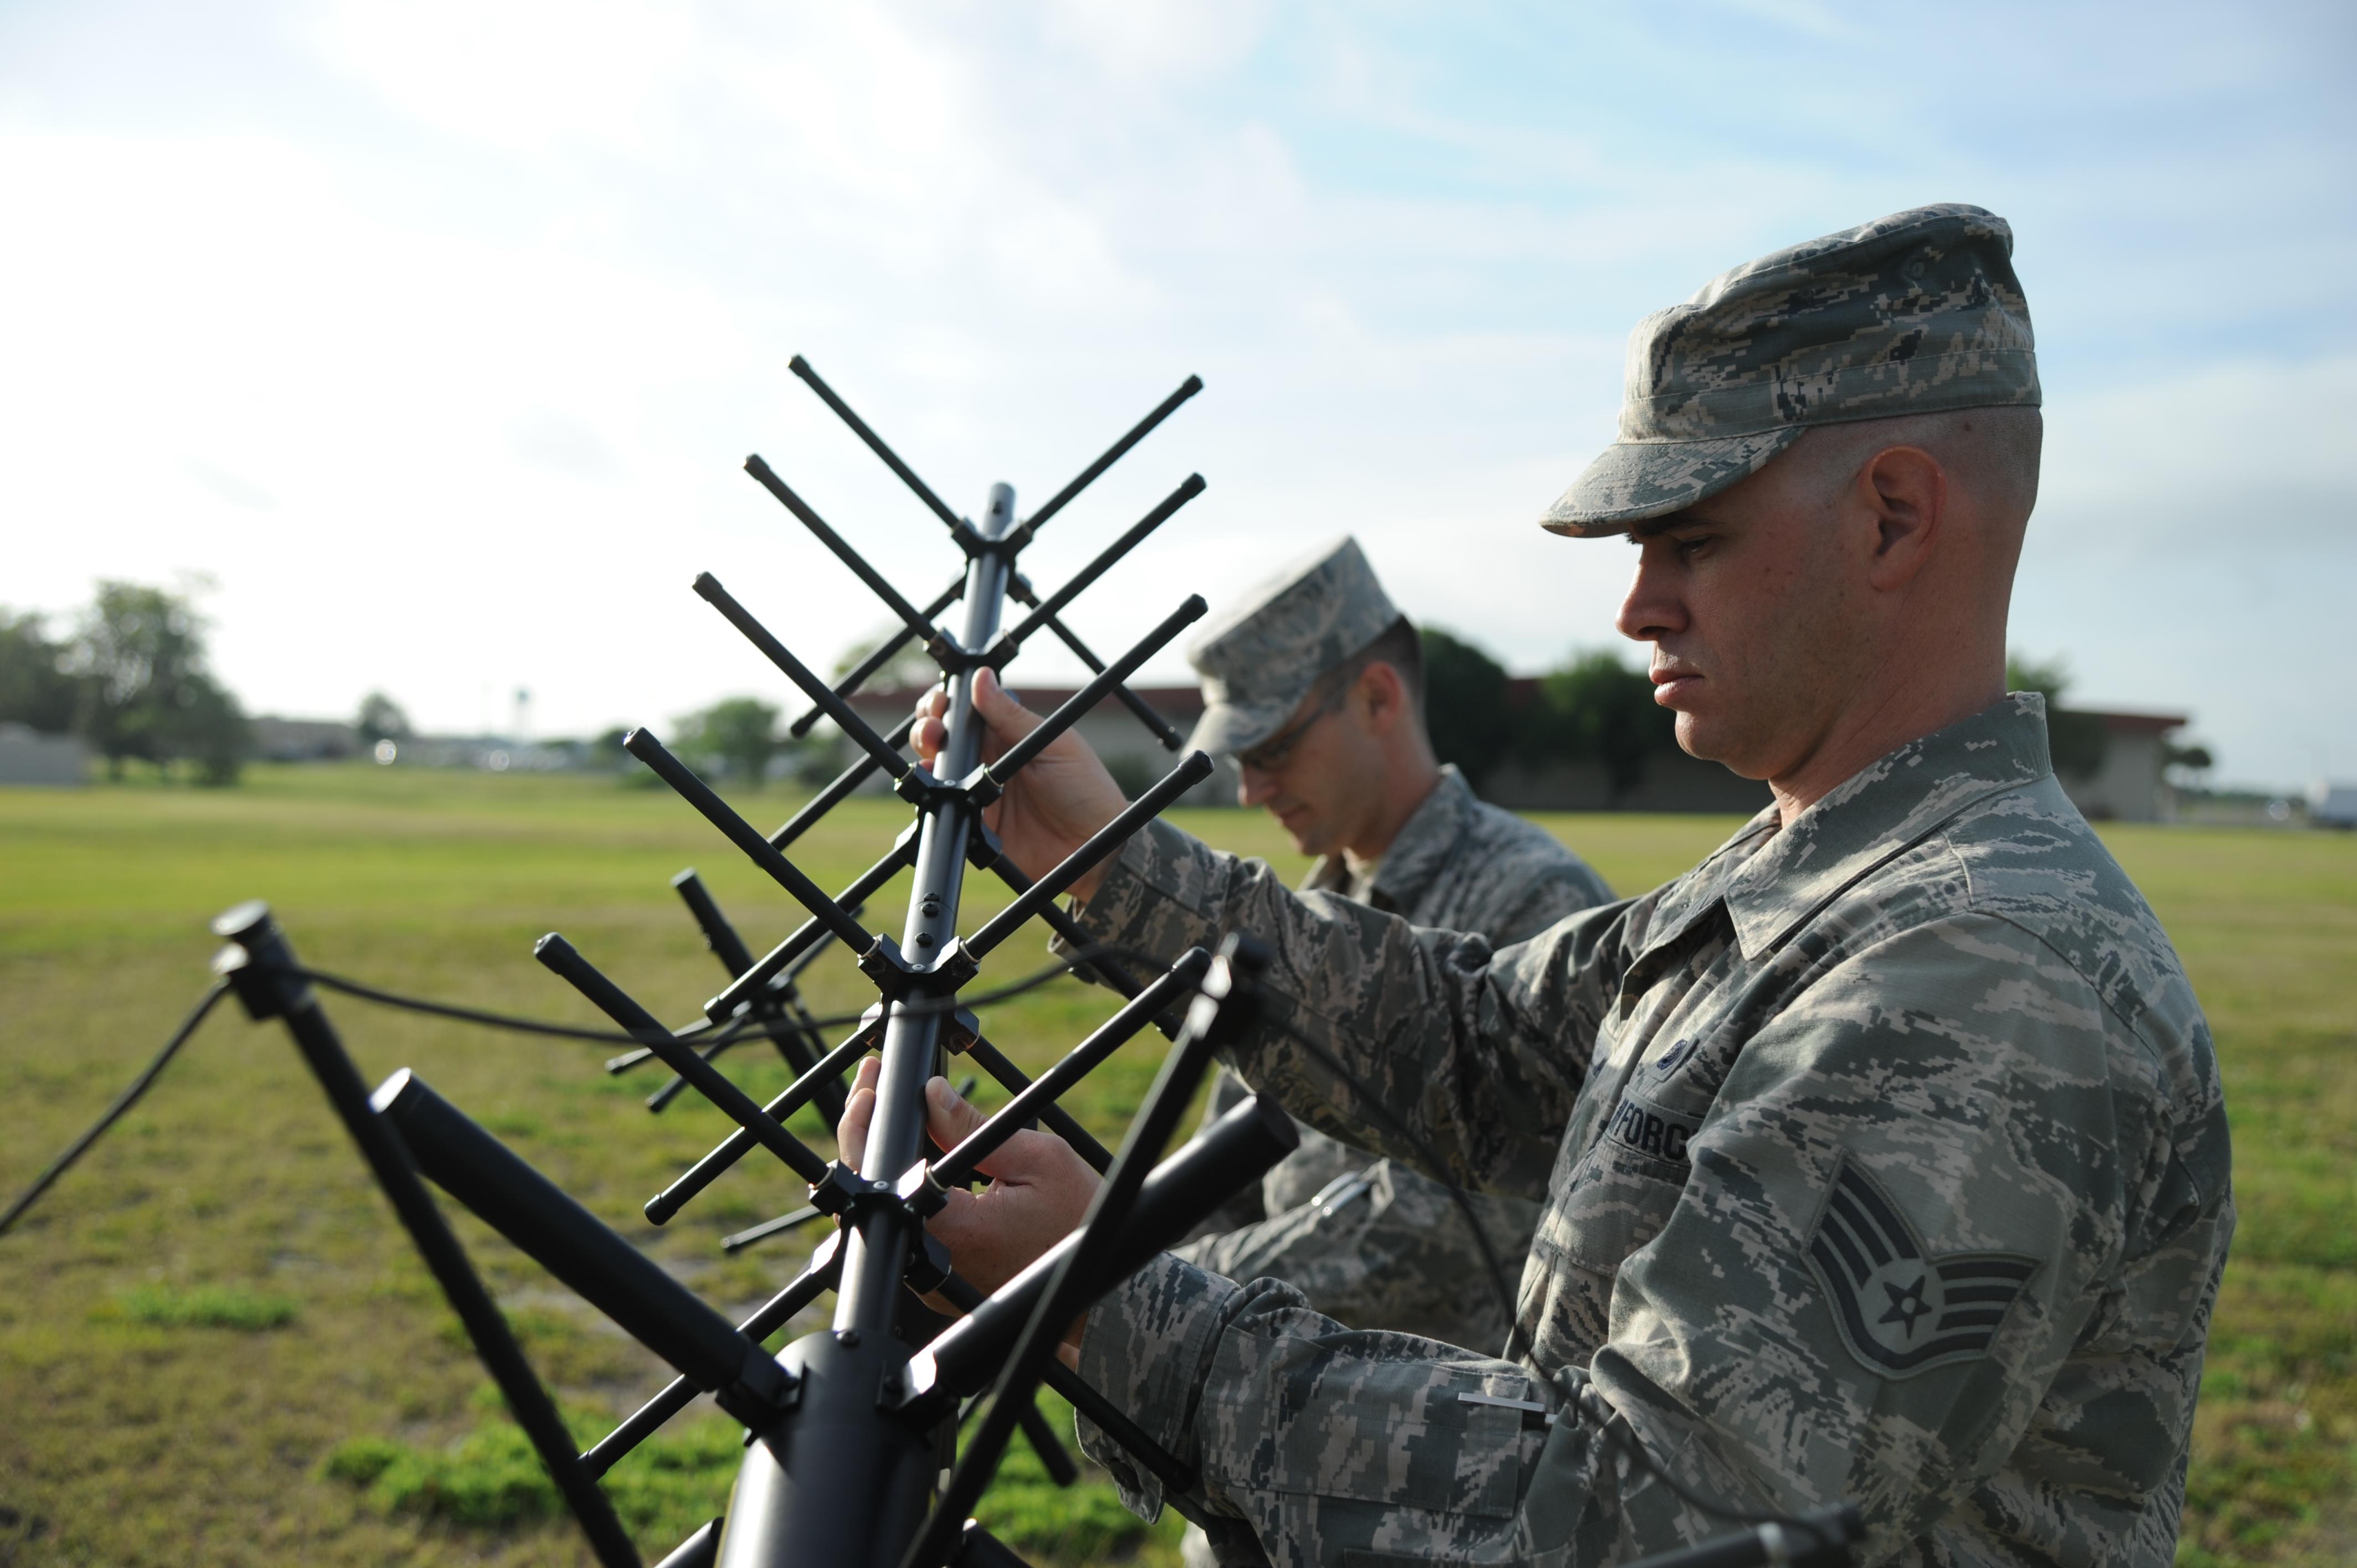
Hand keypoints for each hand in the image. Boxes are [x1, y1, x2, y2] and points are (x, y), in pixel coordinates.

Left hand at [836, 1057, 1101, 1343]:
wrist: (1104, 1281)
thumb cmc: (1081, 1221)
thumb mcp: (1037, 1159)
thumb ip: (974, 1128)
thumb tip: (932, 1094)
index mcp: (952, 1230)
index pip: (883, 1174)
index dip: (866, 1127)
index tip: (871, 1088)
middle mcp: (933, 1263)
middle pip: (874, 1195)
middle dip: (868, 1138)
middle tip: (874, 1092)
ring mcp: (932, 1282)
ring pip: (887, 1215)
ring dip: (885, 1165)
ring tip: (891, 1119)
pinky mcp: (940, 1286)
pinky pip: (909, 1232)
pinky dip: (905, 1194)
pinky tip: (914, 1161)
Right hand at [911, 669, 1129, 902]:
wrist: (1096, 846)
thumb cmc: (1085, 788)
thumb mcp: (1053, 744)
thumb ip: (1011, 716)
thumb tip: (981, 677)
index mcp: (1009, 734)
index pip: (968, 711)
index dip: (947, 703)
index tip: (940, 701)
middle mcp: (989, 759)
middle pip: (945, 735)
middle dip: (929, 723)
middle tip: (933, 726)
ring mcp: (979, 790)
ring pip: (937, 767)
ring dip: (925, 753)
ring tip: (930, 745)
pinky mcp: (975, 822)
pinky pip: (944, 805)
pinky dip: (932, 793)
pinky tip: (932, 781)